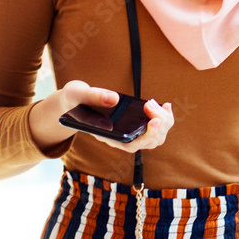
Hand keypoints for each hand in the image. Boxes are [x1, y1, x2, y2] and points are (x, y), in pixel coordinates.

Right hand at [28, 79, 174, 152]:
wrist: (73, 99)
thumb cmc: (73, 98)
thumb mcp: (77, 93)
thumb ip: (93, 95)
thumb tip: (114, 98)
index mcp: (106, 135)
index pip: (131, 145)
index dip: (147, 136)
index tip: (154, 120)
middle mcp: (119, 138)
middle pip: (149, 142)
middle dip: (158, 125)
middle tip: (151, 104)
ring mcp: (129, 133)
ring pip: (156, 137)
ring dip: (164, 121)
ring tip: (158, 104)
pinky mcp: (135, 125)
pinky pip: (156, 128)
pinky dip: (164, 117)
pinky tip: (165, 104)